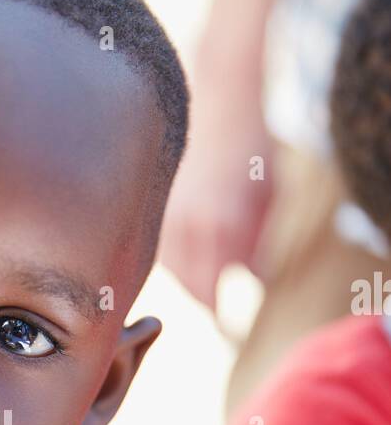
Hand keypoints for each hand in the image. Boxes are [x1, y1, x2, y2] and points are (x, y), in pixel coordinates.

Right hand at [158, 73, 274, 311]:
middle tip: (216, 310)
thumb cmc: (253, 145)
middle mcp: (191, 225)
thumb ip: (257, 243)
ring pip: (170, 268)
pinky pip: (158, 244)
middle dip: (203, 300)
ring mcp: (168, 213)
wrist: (221, 99)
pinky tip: (182, 254)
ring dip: (185, 278)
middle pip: (189, 285)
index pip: (211, 291)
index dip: (218, 314)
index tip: (225, 326)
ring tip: (200, 282)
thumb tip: (252, 280)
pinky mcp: (154, 204)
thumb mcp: (269, 196)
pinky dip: (170, 256)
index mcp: (223, 226)